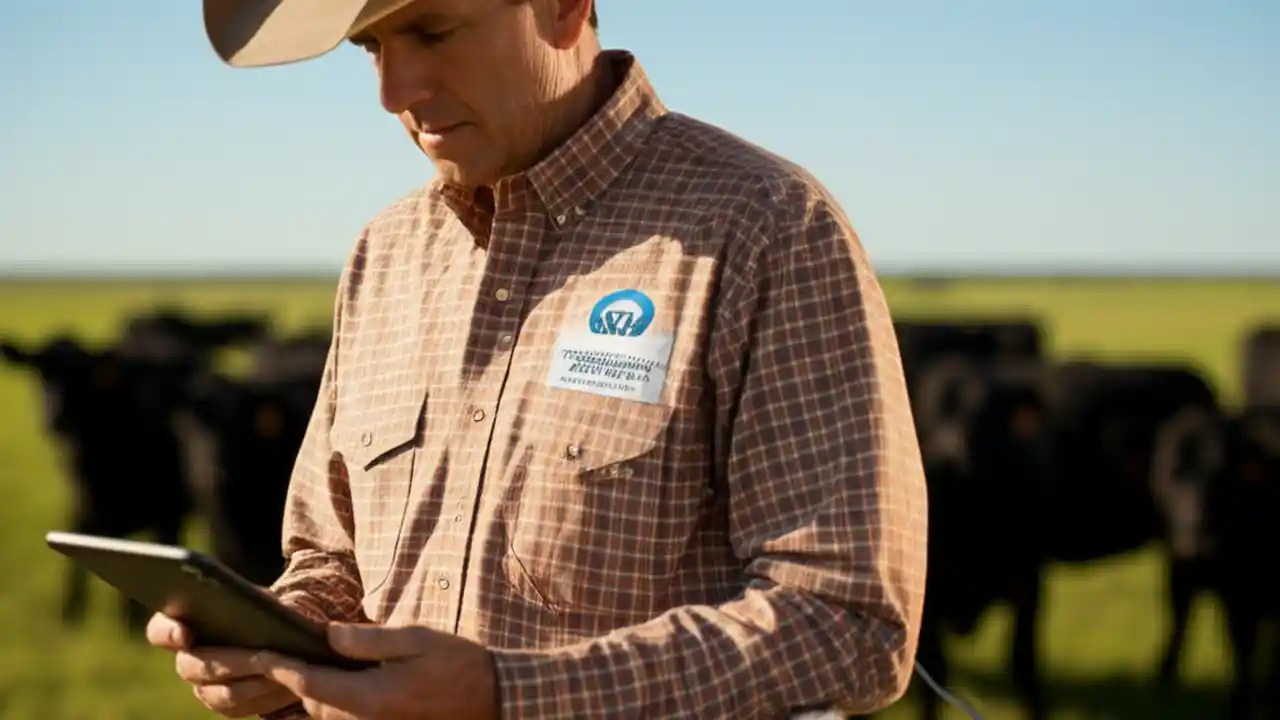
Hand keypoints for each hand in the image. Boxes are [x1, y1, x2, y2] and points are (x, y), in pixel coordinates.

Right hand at [145, 612, 300, 717]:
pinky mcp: (224, 705)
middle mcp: (186, 659)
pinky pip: (238, 708)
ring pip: (219, 693)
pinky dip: (264, 698)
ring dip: (252, 684)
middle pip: (193, 667)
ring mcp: (202, 686)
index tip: (184, 633)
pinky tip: (288, 688)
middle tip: (260, 658)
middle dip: (230, 662)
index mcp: (182, 624)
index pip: (159, 630)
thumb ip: (246, 601)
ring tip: (282, 674)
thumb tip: (253, 606)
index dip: (167, 632)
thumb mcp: (255, 598)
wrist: (278, 633)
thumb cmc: (261, 608)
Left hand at [252, 623, 500, 719]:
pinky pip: (342, 715)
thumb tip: (328, 634)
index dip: (279, 667)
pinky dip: (327, 699)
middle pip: (310, 702)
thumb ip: (367, 639)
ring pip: (324, 712)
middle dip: (288, 680)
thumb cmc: (457, 664)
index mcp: (369, 697)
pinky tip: (327, 681)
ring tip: (288, 665)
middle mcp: (364, 719)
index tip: (256, 651)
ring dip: (307, 691)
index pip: (309, 682)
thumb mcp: (413, 640)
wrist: (492, 698)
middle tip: (268, 656)